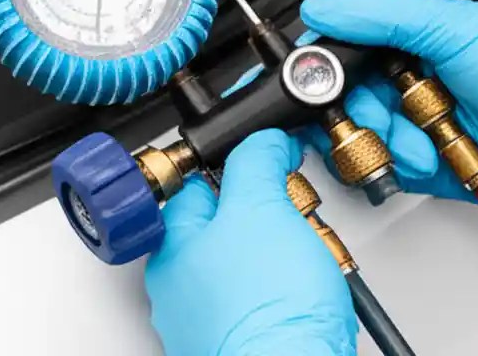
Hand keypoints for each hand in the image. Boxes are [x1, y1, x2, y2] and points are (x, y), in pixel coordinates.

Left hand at [144, 130, 356, 355]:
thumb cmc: (270, 310)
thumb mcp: (261, 207)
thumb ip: (255, 164)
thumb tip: (261, 143)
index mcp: (171, 250)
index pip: (198, 185)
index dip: (238, 166)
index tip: (266, 161)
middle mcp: (181, 289)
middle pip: (225, 228)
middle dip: (266, 216)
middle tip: (292, 219)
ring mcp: (209, 321)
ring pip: (249, 267)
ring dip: (281, 256)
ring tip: (306, 263)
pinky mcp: (242, 344)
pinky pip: (267, 303)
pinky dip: (288, 295)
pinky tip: (307, 295)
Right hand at [300, 0, 477, 216]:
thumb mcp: (455, 28)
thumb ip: (382, 14)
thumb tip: (323, 6)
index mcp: (419, 38)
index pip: (349, 47)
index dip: (329, 64)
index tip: (321, 75)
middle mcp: (419, 78)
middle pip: (349, 98)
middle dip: (362, 108)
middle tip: (388, 107)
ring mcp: (427, 123)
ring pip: (368, 137)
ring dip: (390, 139)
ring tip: (426, 135)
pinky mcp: (438, 167)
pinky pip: (394, 171)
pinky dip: (406, 166)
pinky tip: (434, 156)